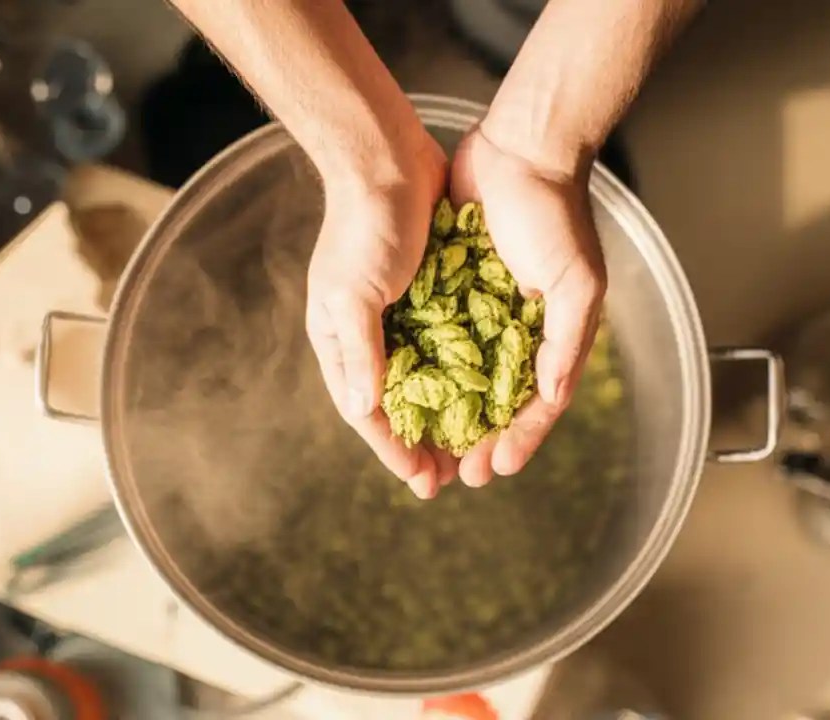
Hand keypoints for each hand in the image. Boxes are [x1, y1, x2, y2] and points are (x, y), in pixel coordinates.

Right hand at [306, 135, 460, 498]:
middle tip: (457, 478)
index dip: (396, 451)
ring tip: (476, 446)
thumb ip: (359, 351)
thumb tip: (367, 412)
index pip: (368, 413)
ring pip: (427, 382)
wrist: (387, 158)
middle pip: (399, 406)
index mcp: (340, 340)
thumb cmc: (366, 225)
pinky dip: (464, 374)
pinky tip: (490, 392)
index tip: (426, 485)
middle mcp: (368, 334)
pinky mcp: (431, 294)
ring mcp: (401, 315)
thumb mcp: (354, 291)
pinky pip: (449, 347)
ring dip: (449, 416)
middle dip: (424, 444)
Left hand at [449, 126, 605, 488]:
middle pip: (489, 402)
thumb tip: (552, 400)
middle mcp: (512, 331)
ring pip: (456, 378)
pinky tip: (399, 395)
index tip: (490, 469)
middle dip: (470, 441)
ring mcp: (477, 312)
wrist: (521, 150)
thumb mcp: (576, 283)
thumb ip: (566, 342)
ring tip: (420, 450)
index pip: (533, 404)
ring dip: (440, 416)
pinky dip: (419, 368)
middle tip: (447, 476)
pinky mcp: (445, 288)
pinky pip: (430, 338)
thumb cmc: (555, 216)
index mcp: (548, 336)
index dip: (515, 440)